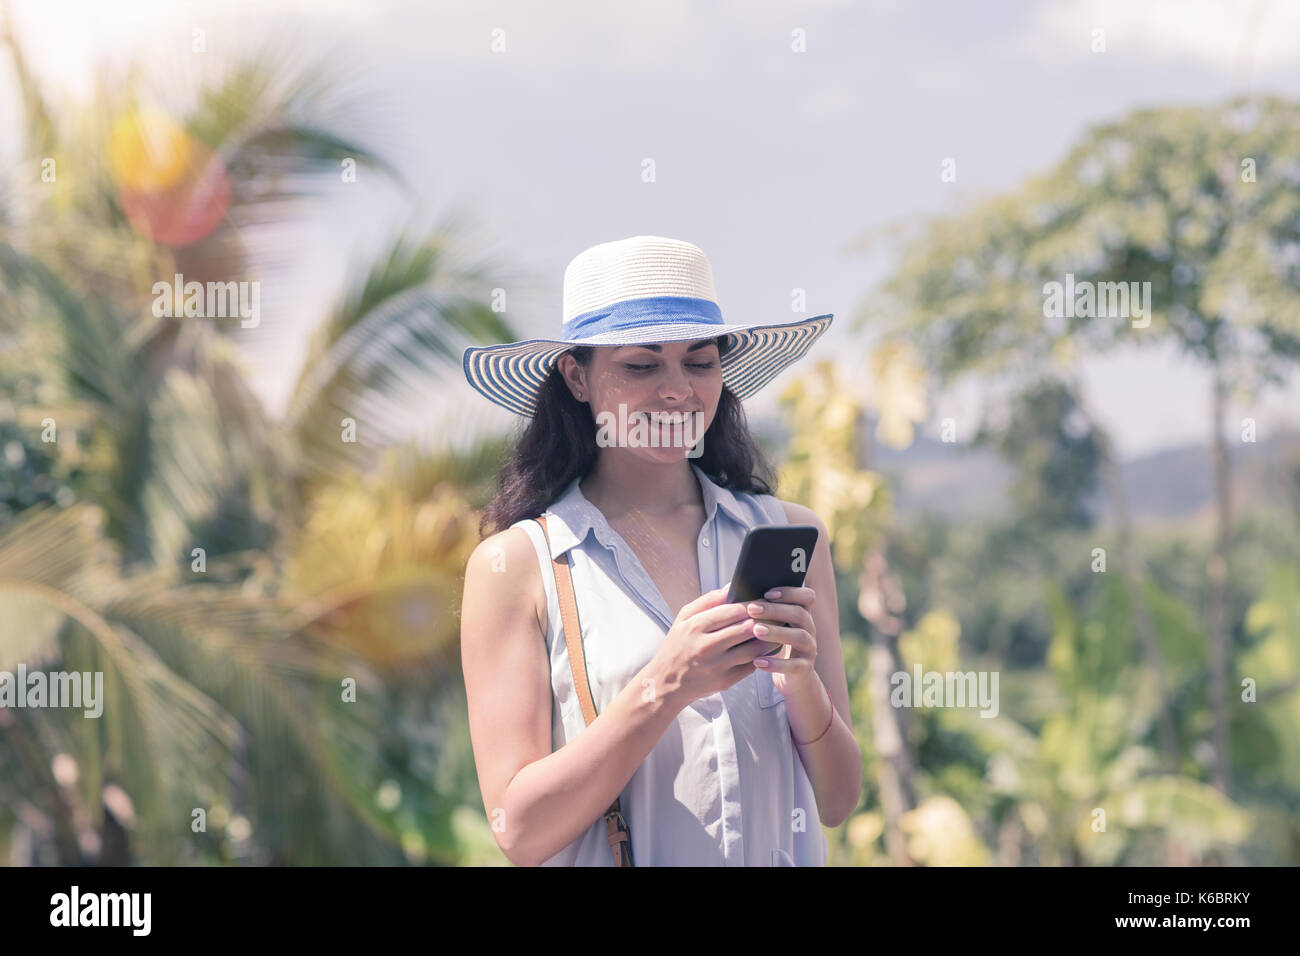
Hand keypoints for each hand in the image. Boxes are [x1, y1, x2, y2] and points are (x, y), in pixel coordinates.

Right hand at [648, 587, 775, 705]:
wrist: (666, 683)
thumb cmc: (677, 645)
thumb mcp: (683, 618)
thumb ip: (707, 601)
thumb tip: (731, 587)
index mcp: (696, 626)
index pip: (733, 611)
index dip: (752, 604)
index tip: (763, 600)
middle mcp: (707, 646)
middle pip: (747, 628)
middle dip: (765, 619)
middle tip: (776, 613)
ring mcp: (718, 665)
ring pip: (754, 648)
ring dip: (769, 637)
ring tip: (777, 629)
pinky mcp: (726, 681)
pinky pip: (752, 665)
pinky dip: (764, 655)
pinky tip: (769, 647)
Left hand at [742, 585, 818, 699]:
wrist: (792, 677)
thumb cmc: (774, 645)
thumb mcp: (772, 626)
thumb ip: (762, 611)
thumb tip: (736, 592)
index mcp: (802, 614)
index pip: (806, 596)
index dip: (790, 592)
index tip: (767, 593)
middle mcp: (809, 629)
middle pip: (799, 613)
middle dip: (775, 609)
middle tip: (752, 609)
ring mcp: (809, 648)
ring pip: (799, 637)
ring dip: (777, 632)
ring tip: (756, 631)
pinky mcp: (804, 668)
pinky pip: (794, 665)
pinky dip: (776, 664)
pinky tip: (757, 661)